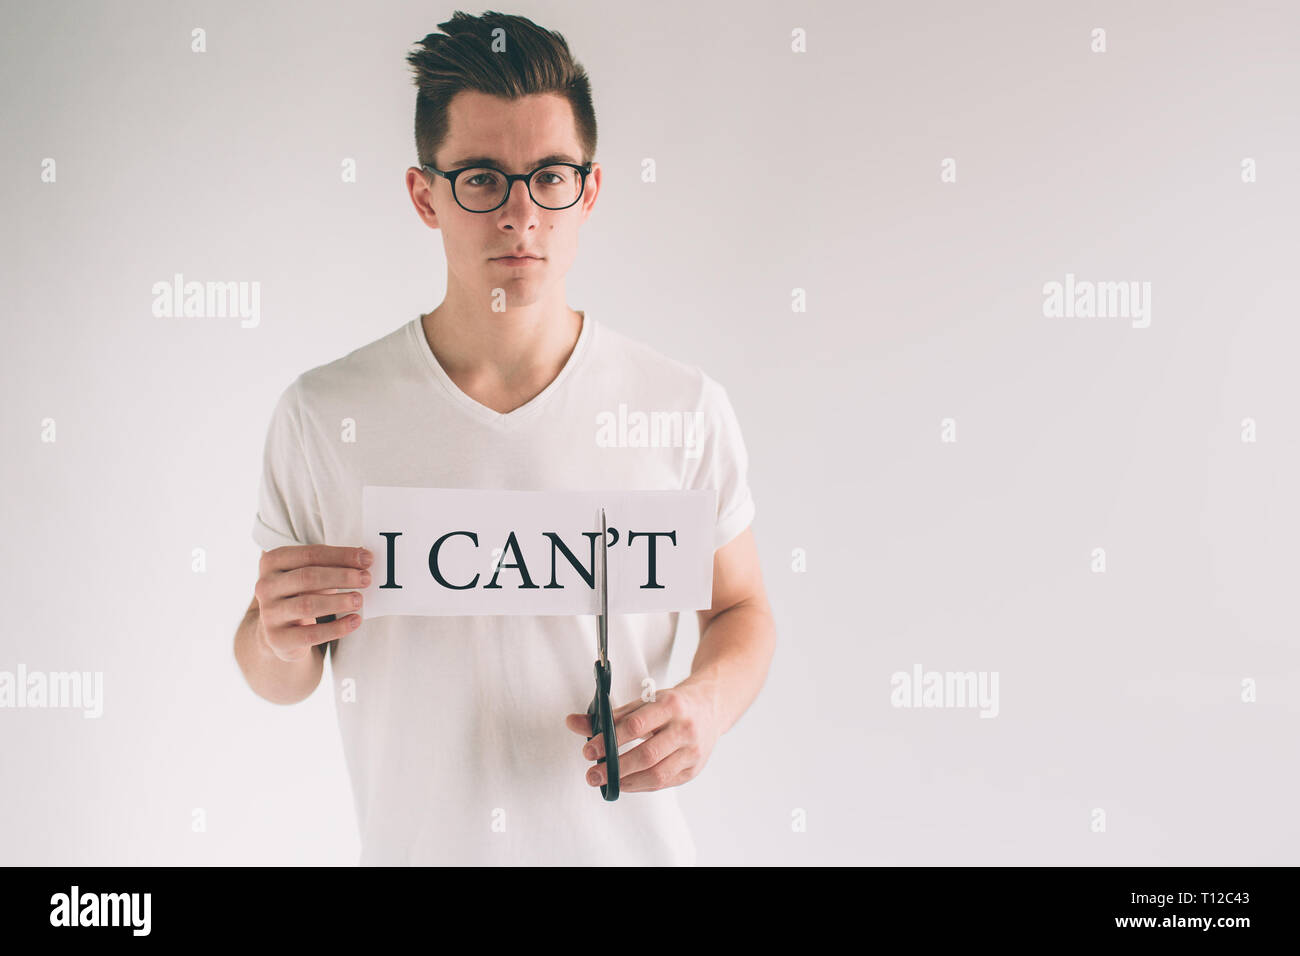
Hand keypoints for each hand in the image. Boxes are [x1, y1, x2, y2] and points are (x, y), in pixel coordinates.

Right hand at [254, 545, 372, 661]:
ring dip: (339, 601)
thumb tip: (365, 556)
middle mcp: (265, 586)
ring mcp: (269, 613)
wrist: (279, 633)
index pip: (310, 554)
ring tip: (359, 600)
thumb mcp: (312, 574)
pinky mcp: (277, 639)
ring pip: (308, 605)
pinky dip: (337, 628)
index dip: (341, 555)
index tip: (367, 558)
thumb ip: (333, 564)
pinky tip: (355, 620)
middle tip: (367, 579)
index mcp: (272, 562)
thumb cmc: (302, 594)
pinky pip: (311, 634)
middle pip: (308, 577)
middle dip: (342, 576)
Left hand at [564, 680, 721, 792]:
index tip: (589, 750)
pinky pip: (664, 783)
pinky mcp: (693, 769)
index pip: (635, 726)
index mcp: (670, 705)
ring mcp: (692, 751)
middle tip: (593, 775)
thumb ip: (610, 715)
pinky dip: (641, 786)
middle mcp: (684, 728)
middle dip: (615, 768)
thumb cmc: (672, 704)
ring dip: (627, 782)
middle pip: (647, 755)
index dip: (609, 741)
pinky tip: (626, 783)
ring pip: (657, 774)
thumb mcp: (644, 702)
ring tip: (607, 782)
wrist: (711, 707)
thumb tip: (573, 723)